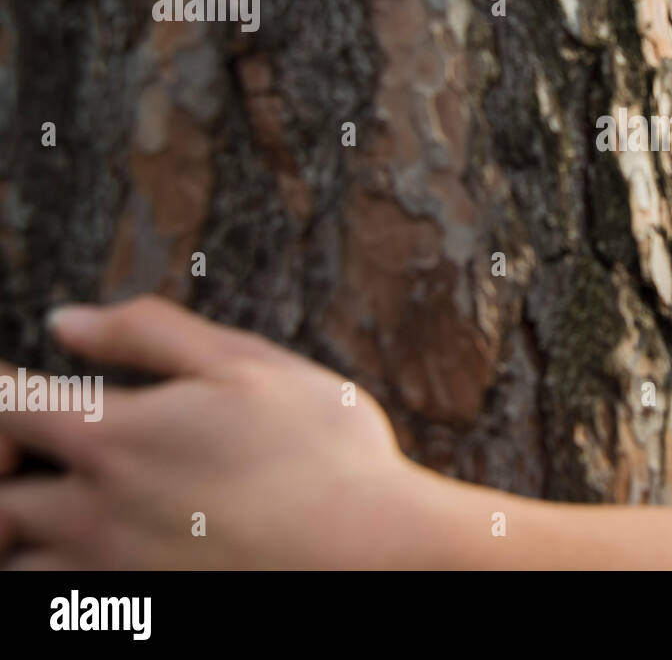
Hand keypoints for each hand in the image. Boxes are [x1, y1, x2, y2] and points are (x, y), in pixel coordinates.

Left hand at [0, 294, 437, 568]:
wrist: (371, 553)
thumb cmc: (323, 451)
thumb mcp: (248, 365)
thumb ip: (149, 333)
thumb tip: (65, 323)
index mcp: (114, 436)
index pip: (4, 407)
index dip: (3, 392)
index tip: (20, 388)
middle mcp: (92, 512)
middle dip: (4, 465)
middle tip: (36, 453)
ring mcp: (108, 574)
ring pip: (15, 561)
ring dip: (22, 534)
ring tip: (64, 512)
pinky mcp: (135, 613)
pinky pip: (55, 604)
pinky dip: (55, 575)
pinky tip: (99, 557)